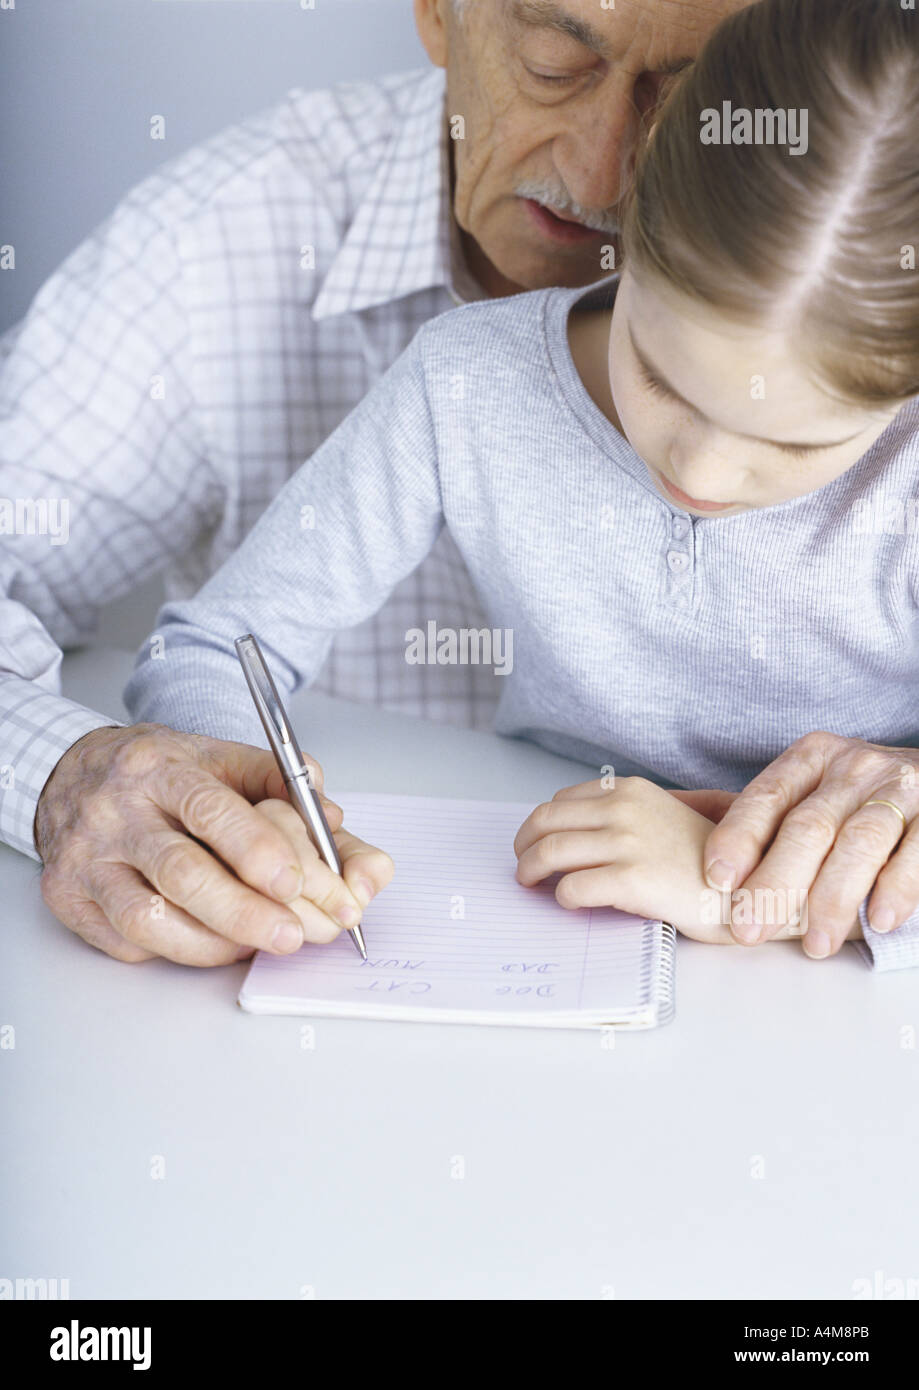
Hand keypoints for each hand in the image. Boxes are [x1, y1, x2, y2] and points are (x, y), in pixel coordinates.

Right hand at [34, 723, 389, 965]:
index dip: (255, 847)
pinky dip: (180, 950)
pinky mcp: (70, 901)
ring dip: (215, 942)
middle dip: (245, 912)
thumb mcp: (223, 758)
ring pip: (149, 917)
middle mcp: (116, 813)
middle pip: (181, 872)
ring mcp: (87, 860)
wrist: (73, 776)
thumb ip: (285, 785)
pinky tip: (214, 942)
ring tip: (260, 943)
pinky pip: (129, 942)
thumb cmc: (164, 773)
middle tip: (294, 935)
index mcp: (161, 768)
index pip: (208, 808)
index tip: (295, 881)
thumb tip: (334, 820)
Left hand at [514, 775, 860, 946]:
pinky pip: (571, 888)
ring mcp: (627, 843)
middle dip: (524, 846)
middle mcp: (624, 809)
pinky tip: (569, 904)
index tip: (534, 843)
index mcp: (631, 791)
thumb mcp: (668, 818)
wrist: (755, 890)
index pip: (561, 801)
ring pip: (548, 852)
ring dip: (530, 871)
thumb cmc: (713, 864)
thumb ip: (628, 817)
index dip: (541, 825)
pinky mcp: (631, 880)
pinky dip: (561, 897)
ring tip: (532, 886)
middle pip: (544, 821)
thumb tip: (580, 831)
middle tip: (522, 867)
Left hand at [700, 732, 918, 957]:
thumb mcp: (812, 786)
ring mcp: (901, 789)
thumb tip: (686, 836)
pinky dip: (897, 888)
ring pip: (860, 842)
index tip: (718, 878)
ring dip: (833, 898)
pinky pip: (917, 853)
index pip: (767, 796)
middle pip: (808, 826)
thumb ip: (761, 812)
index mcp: (812, 758)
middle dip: (775, 882)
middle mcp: (854, 768)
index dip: (739, 837)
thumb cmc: (860, 794)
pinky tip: (878, 919)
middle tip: (750, 928)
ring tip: (815, 943)